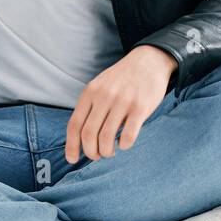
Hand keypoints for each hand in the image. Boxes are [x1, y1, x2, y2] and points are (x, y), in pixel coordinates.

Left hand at [65, 45, 177, 163]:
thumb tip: (80, 136)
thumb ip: (90, 106)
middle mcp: (104, 97)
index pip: (75, 124)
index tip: (72, 159)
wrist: (148, 61)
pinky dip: (124, 145)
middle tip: (97, 155)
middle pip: (89, 134)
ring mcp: (122, 102)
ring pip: (106, 138)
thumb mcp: (99, 85)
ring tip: (110, 151)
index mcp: (90, 93)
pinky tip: (124, 143)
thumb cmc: (122, 78)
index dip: (71, 145)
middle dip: (90, 152)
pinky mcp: (140, 107)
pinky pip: (128, 135)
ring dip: (106, 151)